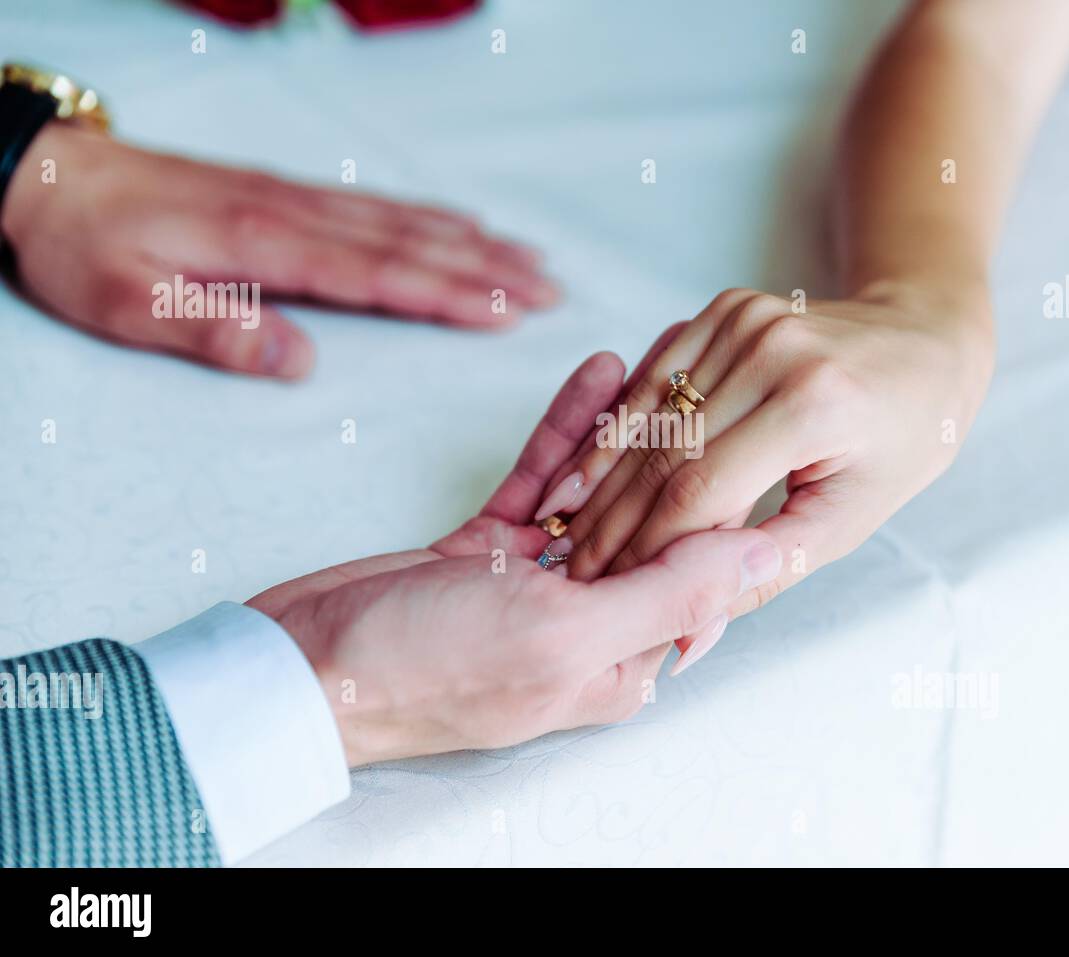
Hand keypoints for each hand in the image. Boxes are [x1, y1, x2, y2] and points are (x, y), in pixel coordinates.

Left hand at [0, 123, 558, 377]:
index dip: (447, 293)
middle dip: (486, 269)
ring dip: (473, 242)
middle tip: (551, 292)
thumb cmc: (86, 248)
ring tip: (533, 262)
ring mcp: (299, 200)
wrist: (52, 178)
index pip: (377, 273)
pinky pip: (378, 206)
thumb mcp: (129, 303)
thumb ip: (216, 332)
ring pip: (404, 221)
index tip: (507, 311)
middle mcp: (297, 215)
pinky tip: (463, 227)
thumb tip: (301, 364)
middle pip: (410, 243)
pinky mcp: (291, 197)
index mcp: (265, 243)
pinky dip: (431, 217)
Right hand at [246, 351, 782, 763]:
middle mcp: (586, 622)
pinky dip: (567, 432)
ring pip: (598, 492)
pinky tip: (598, 376)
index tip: (754, 429)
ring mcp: (533, 582)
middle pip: (652, 524)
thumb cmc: (430, 668)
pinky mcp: (486, 548)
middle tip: (710, 372)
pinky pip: (541, 480)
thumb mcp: (564, 635)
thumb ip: (669, 594)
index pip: (697, 575)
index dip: (727, 501)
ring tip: (663, 358)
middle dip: (679, 450)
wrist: (302, 667)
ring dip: (626, 428)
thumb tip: (765, 553)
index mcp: (620, 661)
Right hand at [543, 283, 994, 666]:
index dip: (647, 552)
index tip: (611, 599)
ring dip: (602, 478)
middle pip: (664, 452)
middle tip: (572, 576)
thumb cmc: (902, 440)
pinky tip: (584, 471)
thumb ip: (768, 573)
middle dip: (613, 523)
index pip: (701, 492)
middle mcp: (773, 350)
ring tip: (564, 533)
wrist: (925, 341)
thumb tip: (692, 640)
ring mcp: (746, 319)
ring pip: (648, 413)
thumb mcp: (851, 518)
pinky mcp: (727, 307)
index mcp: (814, 405)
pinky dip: (618, 425)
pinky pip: (655, 374)